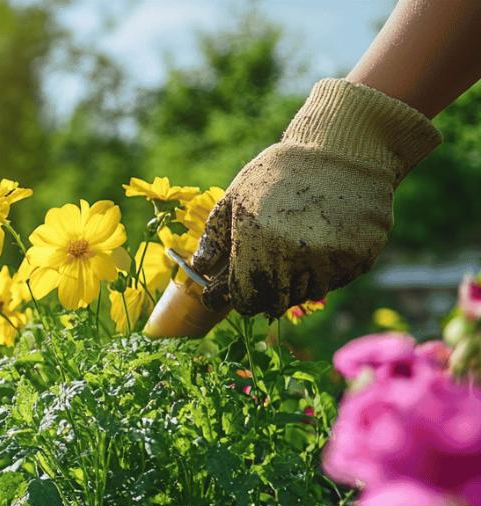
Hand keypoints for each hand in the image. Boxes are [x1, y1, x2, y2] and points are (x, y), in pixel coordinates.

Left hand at [193, 79, 440, 316]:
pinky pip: (337, 280)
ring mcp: (332, 258)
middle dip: (266, 292)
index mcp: (259, 243)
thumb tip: (198, 271)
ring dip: (298, 280)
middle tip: (269, 265)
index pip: (245, 300)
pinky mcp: (361, 256)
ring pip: (307, 294)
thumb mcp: (236, 197)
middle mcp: (296, 255)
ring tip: (298, 243)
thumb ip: (214, 239)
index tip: (238, 287)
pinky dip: (327, 268)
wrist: (343, 147)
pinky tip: (324, 237)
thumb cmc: (280, 172)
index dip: (238, 296)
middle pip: (275, 303)